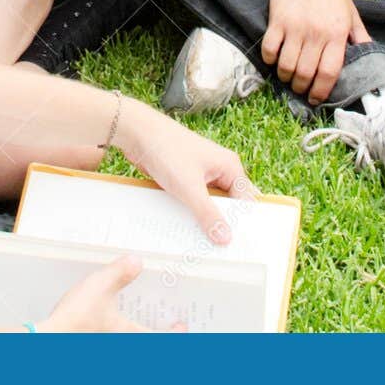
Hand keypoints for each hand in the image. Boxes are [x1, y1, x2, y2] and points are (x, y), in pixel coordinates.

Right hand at [36, 255, 168, 332]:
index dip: (174, 333)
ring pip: (129, 340)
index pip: (160, 337)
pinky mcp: (91, 341)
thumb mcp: (100, 286)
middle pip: (146, 343)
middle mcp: (121, 343)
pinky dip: (116, 332)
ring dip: (135, 333)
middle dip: (157, 335)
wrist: (49, 338)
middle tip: (165, 325)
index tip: (182, 326)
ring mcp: (106, 344)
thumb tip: (136, 262)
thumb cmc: (75, 320)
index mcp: (129, 333)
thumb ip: (119, 272)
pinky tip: (108, 322)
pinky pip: (111, 337)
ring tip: (136, 321)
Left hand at [112, 97, 253, 245]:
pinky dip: (192, 213)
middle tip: (221, 249)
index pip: (245, 200)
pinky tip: (186, 228)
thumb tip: (226, 237)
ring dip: (206, 219)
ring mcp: (202, 174)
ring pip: (210, 203)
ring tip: (203, 243)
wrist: (138, 135)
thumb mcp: (190, 188)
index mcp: (229, 166)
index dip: (242, 222)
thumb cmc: (168, 151)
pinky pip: (194, 200)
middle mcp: (219, 169)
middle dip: (224, 223)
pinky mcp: (186, 178)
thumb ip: (208, 214)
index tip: (239, 245)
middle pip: (228, 203)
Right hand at [261, 0, 370, 104]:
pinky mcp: (277, 21)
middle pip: (305, 74)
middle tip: (301, 88)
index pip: (329, 73)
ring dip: (286, 77)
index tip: (317, 98)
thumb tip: (370, 54)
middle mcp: (317, 33)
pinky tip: (275, 59)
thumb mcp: (351, 12)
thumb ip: (359, 36)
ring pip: (286, 66)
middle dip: (302, 88)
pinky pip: (269, 50)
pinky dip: (271, 60)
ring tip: (289, 76)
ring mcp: (295, 27)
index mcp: (337, 33)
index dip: (322, 91)